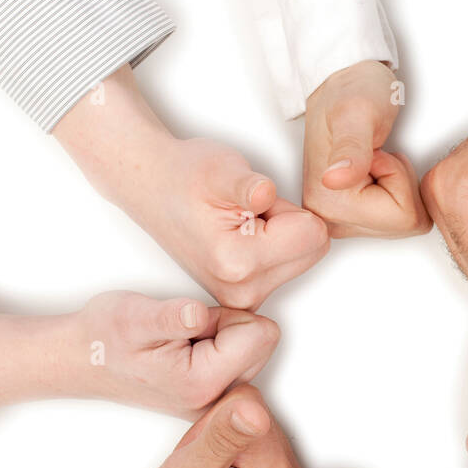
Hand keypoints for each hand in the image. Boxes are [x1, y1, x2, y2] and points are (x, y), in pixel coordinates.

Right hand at [0, 291, 279, 418]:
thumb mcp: (134, 316)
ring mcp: (216, 401)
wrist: (82, 360)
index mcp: (205, 382)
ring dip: (222, 335)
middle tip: (183, 331)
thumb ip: (171, 317)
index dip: (229, 316)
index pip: (262, 333)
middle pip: (262, 341)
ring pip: (252, 347)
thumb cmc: (104, 337)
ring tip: (180, 340)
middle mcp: (217, 400)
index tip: (191, 324)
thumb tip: (198, 315)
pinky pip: (239, 357)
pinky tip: (183, 351)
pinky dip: (218, 346)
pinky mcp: (215, 395)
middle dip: (229, 326)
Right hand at [54, 65, 328, 309]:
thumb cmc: (184, 176)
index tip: (251, 204)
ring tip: (240, 222)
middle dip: (288, 223)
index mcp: (238, 263)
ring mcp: (244, 299)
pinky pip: (289, 265)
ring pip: (304, 257)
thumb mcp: (219, 168)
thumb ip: (246, 184)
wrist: (153, 189)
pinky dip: (274, 247)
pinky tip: (240, 235)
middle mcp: (243, 291)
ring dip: (281, 234)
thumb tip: (265, 194)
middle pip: (314, 249)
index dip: (288, 208)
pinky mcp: (246, 296)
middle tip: (246, 212)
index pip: (314, 234)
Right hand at [301, 61, 429, 238]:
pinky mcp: (349, 217)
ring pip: (402, 223)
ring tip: (374, 157)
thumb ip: (351, 148)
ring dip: (398, 185)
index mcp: (328, 204)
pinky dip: (395, 189)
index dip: (400, 178)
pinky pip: (398, 218)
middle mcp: (328, 220)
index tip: (376, 151)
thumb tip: (335, 180)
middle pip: (403, 226)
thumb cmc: (354, 92)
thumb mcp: (358, 113)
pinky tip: (375, 168)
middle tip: (377, 153)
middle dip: (401, 184)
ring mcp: (338, 221)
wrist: (344, 83)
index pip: (403, 219)